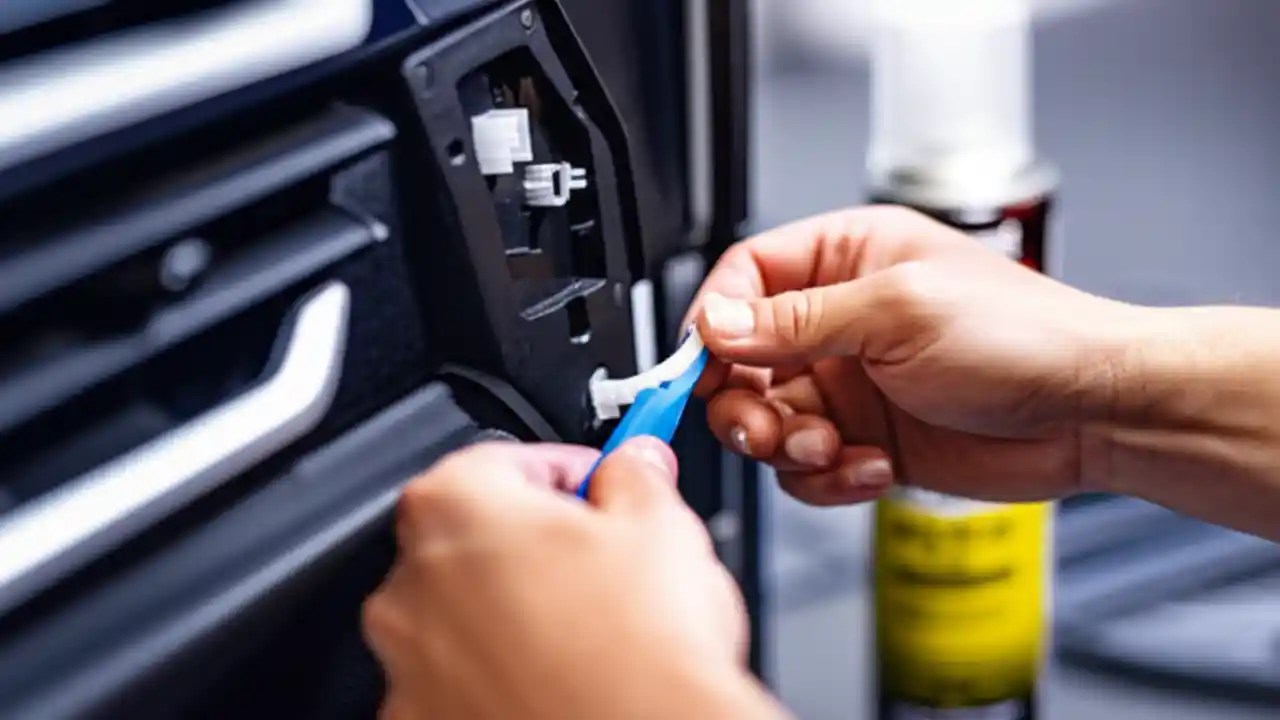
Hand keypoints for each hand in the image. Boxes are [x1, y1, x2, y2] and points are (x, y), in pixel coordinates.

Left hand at [362, 439, 783, 719]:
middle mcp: (409, 586)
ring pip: (464, 616)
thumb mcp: (659, 526)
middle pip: (475, 539)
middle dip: (535, 544)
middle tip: (602, 561)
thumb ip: (635, 475)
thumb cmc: (642, 653)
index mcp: (453, 509)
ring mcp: (407, 666)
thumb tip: (634, 464)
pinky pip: (458, 682)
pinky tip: (563, 678)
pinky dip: (500, 676)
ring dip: (514, 613)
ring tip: (592, 632)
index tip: (600, 488)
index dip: (566, 472)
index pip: (504, 460)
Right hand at [691, 206, 1137, 504]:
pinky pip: (806, 466)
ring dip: (787, 446)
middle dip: (743, 402)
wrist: (1091, 414)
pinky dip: (826, 477)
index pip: (743, 278)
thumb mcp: (898, 311)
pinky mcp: (863, 438)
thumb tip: (716, 323)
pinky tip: (873, 467)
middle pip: (740, 360)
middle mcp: (837, 320)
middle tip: (766, 428)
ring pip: (766, 420)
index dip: (714, 322)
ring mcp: (848, 383)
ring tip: (831, 449)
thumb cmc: (1023, 337)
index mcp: (845, 258)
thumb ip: (797, 319)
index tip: (703, 364)